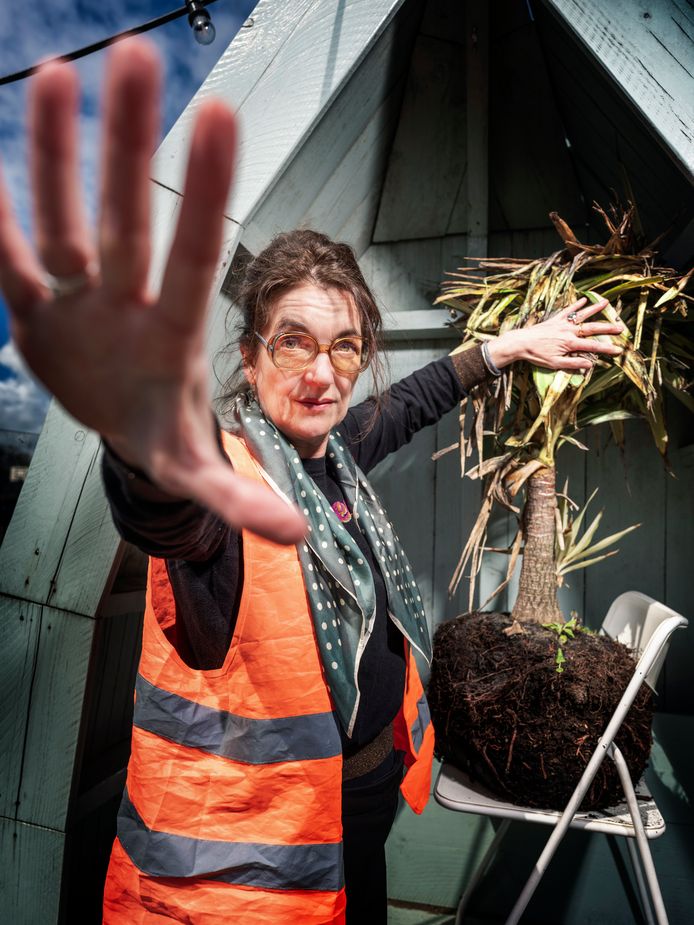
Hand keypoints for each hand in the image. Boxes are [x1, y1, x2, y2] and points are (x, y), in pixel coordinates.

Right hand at [0, 39, 304, 544]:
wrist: (118, 423)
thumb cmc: (161, 431)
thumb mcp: (194, 468)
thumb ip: (236, 496)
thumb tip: (293, 536)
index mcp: (170, 330)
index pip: (191, 252)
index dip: (204, 193)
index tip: (219, 116)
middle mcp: (125, 298)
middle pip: (128, 218)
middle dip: (130, 149)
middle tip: (140, 58)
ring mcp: (77, 298)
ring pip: (63, 220)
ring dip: (56, 156)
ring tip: (55, 75)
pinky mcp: (34, 310)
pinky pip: (7, 261)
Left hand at [488, 297, 624, 371]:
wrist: (520, 343)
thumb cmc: (537, 355)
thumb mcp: (555, 364)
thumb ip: (573, 364)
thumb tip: (589, 365)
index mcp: (570, 343)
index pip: (593, 347)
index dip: (606, 349)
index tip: (618, 350)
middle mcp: (569, 331)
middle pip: (592, 328)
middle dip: (607, 328)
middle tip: (621, 327)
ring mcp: (562, 323)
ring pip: (582, 315)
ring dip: (595, 309)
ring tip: (606, 303)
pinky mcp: (555, 319)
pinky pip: (567, 310)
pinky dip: (576, 305)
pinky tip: (584, 299)